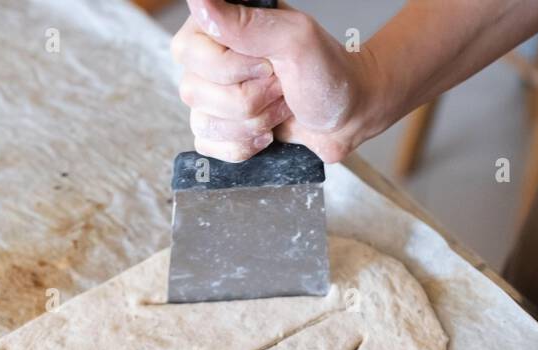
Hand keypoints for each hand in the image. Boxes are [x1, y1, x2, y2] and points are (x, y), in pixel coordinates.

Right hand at [170, 0, 382, 163]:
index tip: (268, 65)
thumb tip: (200, 2)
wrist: (348, 114)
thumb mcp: (295, 39)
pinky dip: (243, 146)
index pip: (189, 53)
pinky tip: (266, 133)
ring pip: (202, 123)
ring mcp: (212, 97)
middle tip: (279, 86)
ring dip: (251, 123)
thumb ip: (247, 22)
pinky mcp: (220, 129)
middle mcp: (208, 61)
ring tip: (278, 107)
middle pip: (194, 92)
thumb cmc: (328, 72)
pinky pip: (209, 146)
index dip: (230, 69)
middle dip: (248, 99)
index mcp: (218, 27)